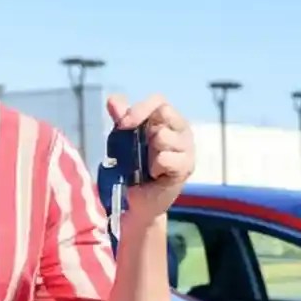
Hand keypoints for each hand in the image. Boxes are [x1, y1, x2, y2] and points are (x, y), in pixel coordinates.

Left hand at [106, 94, 195, 218]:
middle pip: (165, 112)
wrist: (137, 200)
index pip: (158, 101)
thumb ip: (122, 119)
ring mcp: (187, 148)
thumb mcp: (123, 139)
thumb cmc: (132, 166)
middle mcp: (181, 130)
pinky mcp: (186, 167)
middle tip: (138, 147)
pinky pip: (166, 158)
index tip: (123, 125)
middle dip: (145, 129)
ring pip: (164, 136)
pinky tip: (155, 175)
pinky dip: (155, 167)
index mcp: (167, 120)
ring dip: (149, 151)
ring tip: (148, 164)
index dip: (139, 109)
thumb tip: (113, 100)